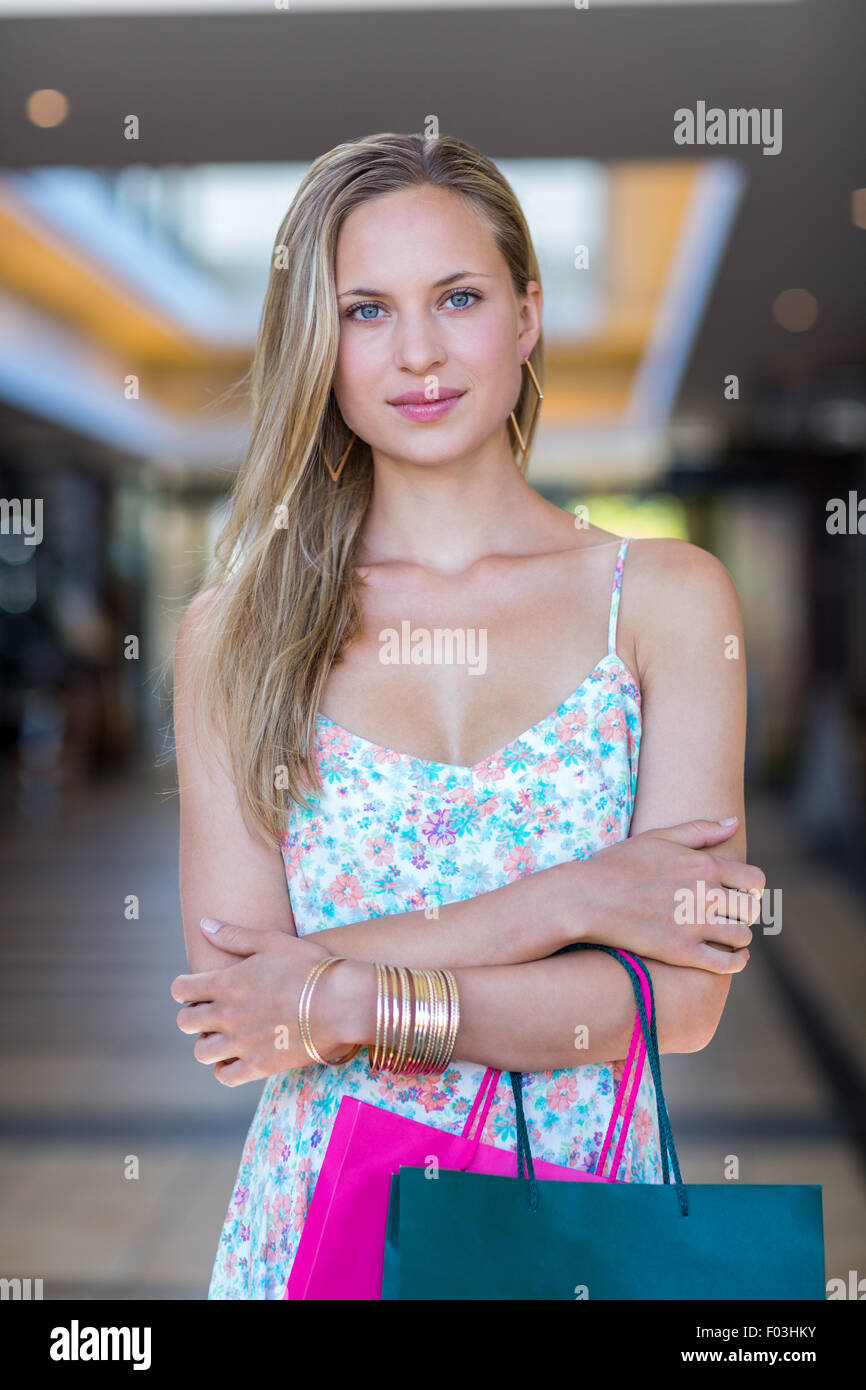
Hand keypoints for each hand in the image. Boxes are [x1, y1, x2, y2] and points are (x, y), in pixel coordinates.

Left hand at [170, 921, 366, 1085]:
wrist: (340, 1002)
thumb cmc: (309, 966)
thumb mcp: (272, 941)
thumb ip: (233, 935)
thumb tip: (203, 924)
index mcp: (225, 983)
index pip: (181, 989)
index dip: (184, 988)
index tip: (196, 988)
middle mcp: (226, 1015)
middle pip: (185, 1023)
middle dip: (192, 1016)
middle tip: (209, 1012)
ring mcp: (240, 1043)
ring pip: (201, 1051)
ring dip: (207, 1043)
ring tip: (223, 1036)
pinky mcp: (258, 1066)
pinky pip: (225, 1076)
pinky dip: (225, 1069)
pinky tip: (236, 1058)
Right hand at [572, 816, 762, 972]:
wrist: (587, 898)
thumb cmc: (619, 864)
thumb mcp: (659, 837)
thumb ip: (700, 830)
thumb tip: (733, 823)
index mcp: (704, 865)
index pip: (754, 880)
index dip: (751, 888)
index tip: (739, 893)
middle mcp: (705, 894)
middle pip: (751, 909)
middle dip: (744, 912)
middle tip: (730, 915)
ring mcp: (694, 925)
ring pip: (742, 936)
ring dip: (739, 936)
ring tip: (725, 934)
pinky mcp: (682, 952)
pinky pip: (727, 963)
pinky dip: (737, 961)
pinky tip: (731, 956)